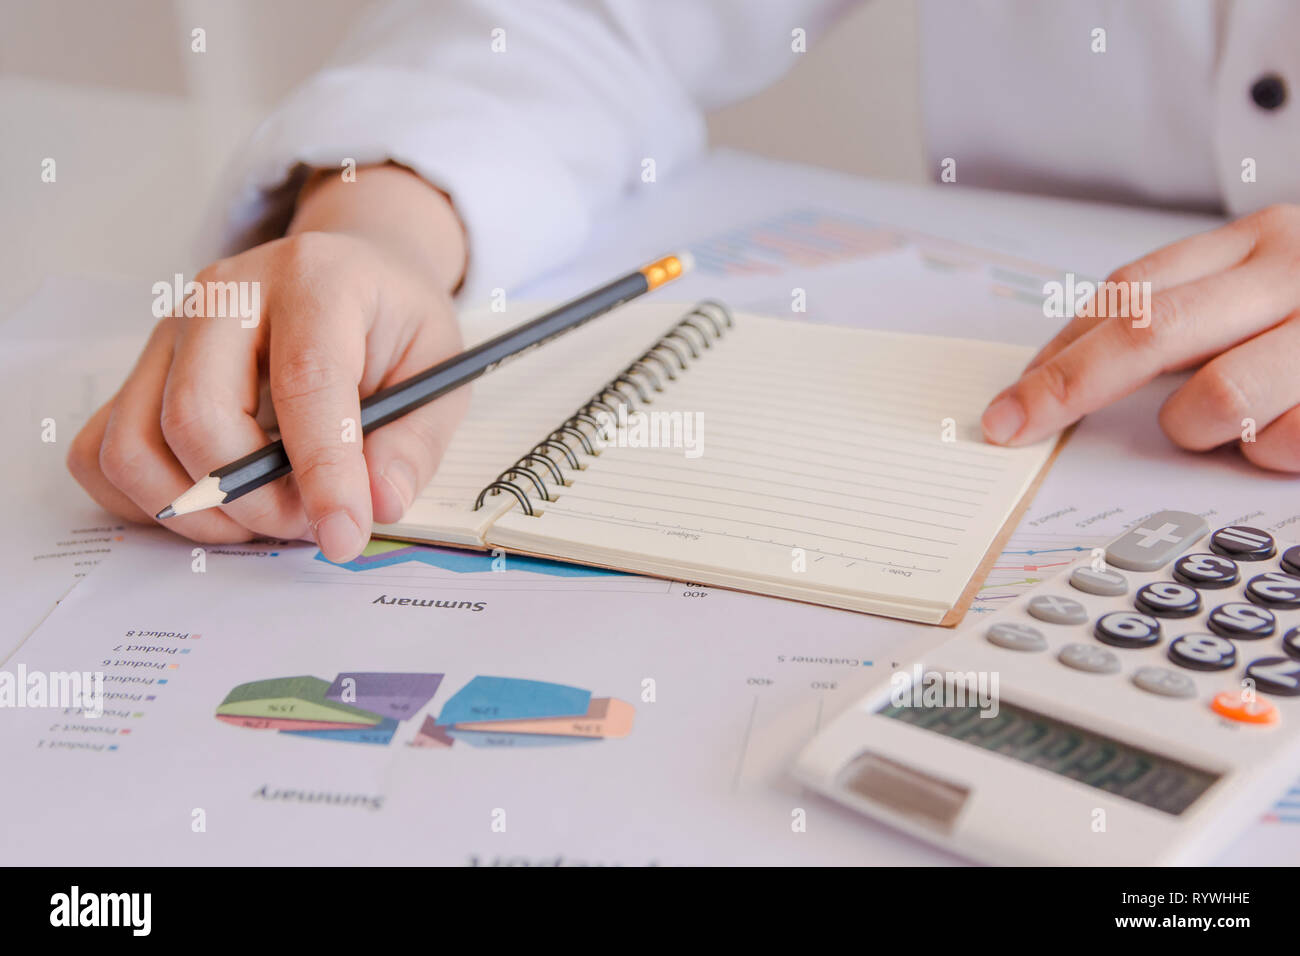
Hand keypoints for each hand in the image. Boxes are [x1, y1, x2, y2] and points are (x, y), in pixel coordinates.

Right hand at [68, 165, 468, 561]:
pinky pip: (103, 452)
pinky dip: (150, 501)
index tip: (344, 534)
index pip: (304, 381)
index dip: (323, 471)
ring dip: (201, 510)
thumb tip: (378, 504)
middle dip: (255, 500)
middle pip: (198, 416)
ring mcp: (169, 331)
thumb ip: (413, 442)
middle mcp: (224, 294)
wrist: (349, 272)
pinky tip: (220, 503)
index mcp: (314, 278)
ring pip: (135, 444)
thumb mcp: (438, 370)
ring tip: (269, 514)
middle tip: (309, 523)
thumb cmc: (391, 323)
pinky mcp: (140, 370)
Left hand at [982, 203, 1299, 470]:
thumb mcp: (1260, 293)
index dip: (1059, 350)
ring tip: (1235, 425)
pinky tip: (1284, 434)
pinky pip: (1278, 444)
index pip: (1129, 292)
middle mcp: (1290, 273)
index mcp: (1256, 244)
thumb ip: (1183, 316)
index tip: (1012, 399)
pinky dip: (1266, 454)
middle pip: (1148, 330)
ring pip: (1216, 397)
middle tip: (1017, 425)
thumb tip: (1067, 375)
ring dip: (1200, 428)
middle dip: (1068, 387)